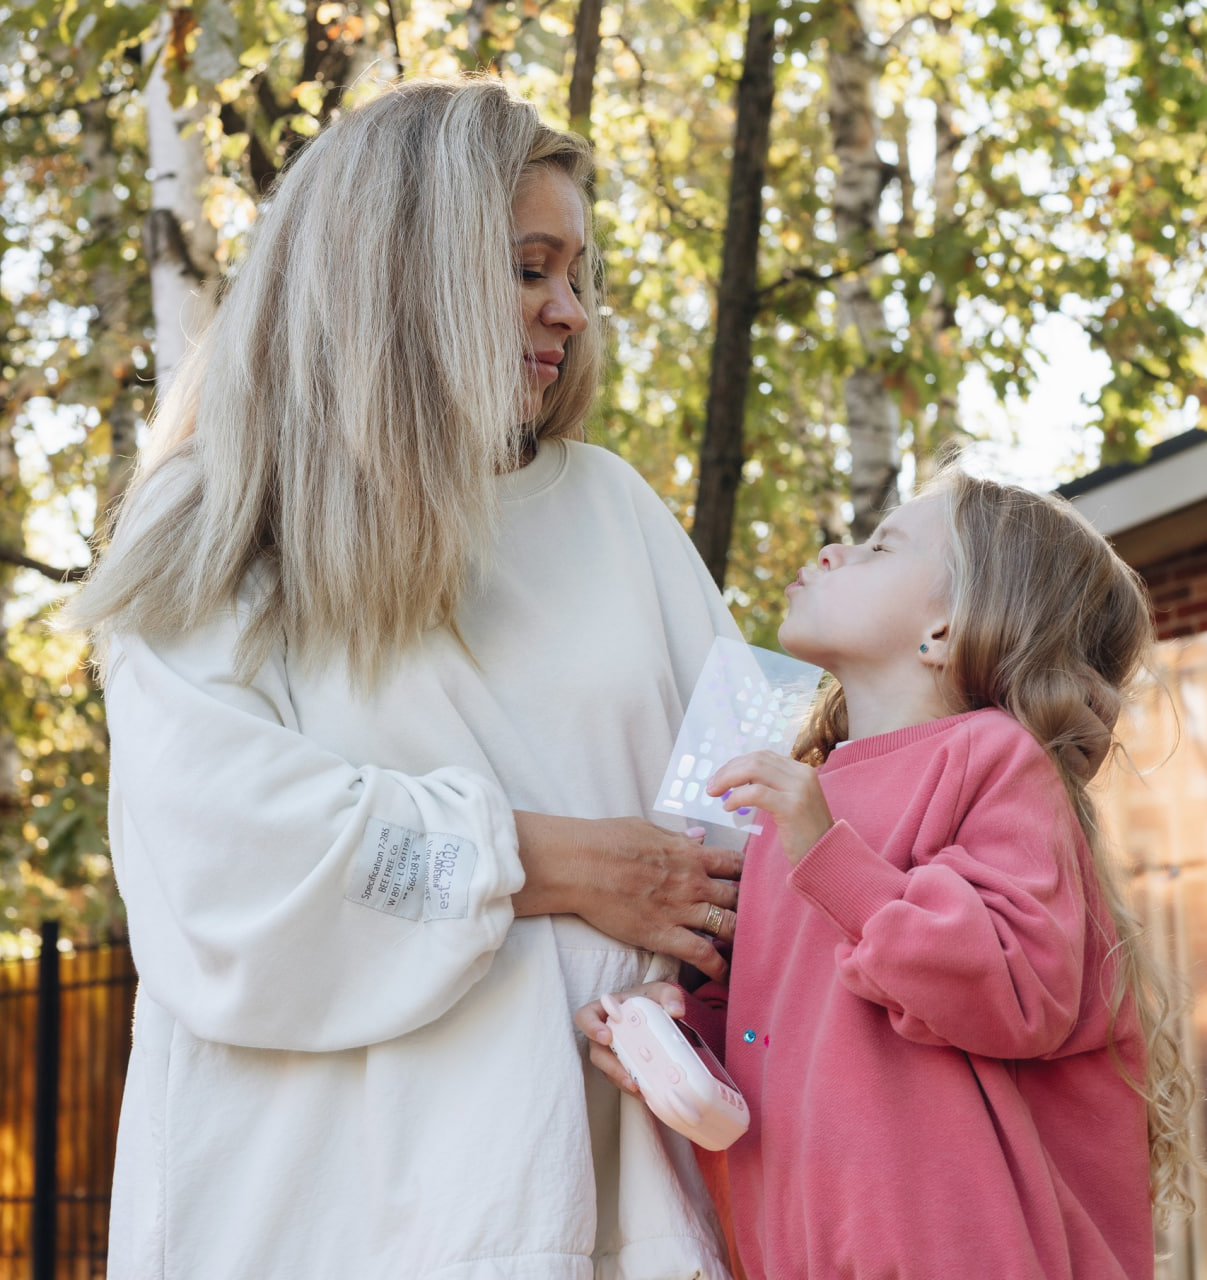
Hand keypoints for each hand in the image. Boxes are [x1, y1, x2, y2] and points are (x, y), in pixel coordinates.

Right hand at [512, 813, 741, 980]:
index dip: (748, 874)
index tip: (752, 883)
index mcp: (691, 854)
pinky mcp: (664, 935)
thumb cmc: (607, 841)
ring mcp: (681, 910)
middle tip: (756, 920)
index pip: (736, 864)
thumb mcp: (648, 830)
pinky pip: (702, 954)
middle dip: (750, 908)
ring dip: (741, 938)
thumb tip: (699, 836)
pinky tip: (726, 976)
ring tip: (749, 949)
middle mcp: (694, 882)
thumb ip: (678, 837)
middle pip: (739, 897)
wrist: (581, 864)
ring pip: (729, 927)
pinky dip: (719, 967)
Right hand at [574, 981, 685, 1093]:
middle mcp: (604, 1032)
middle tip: (627, 1074)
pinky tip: (646, 1091)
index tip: (607, 1036)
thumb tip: (676, 1010)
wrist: (658, 1015)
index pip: (586, 1016)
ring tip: (639, 1087)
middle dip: (609, 1065)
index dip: (591, 1027)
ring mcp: (611, 1052)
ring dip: (621, 1079)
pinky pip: (621, 1080)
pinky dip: (632, 1086)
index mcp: (606, 1009)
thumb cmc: (651, 999)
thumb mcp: (661, 991)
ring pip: (607, 1070)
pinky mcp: (621, 1067)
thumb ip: (670, 995)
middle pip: (595, 1051)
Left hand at [707, 750, 833, 865]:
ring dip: (728, 779)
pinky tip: (728, 807)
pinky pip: (756, 793)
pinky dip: (737, 797)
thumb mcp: (791, 802)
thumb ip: (772, 787)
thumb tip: (738, 779)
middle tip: (711, 786)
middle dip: (728, 770)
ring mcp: (799, 788)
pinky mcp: (792, 806)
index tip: (720, 777)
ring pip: (754, 770)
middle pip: (756, 760)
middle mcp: (802, 774)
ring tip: (715, 793)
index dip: (737, 763)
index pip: (763, 756)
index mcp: (801, 770)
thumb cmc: (805, 834)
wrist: (827, 856)